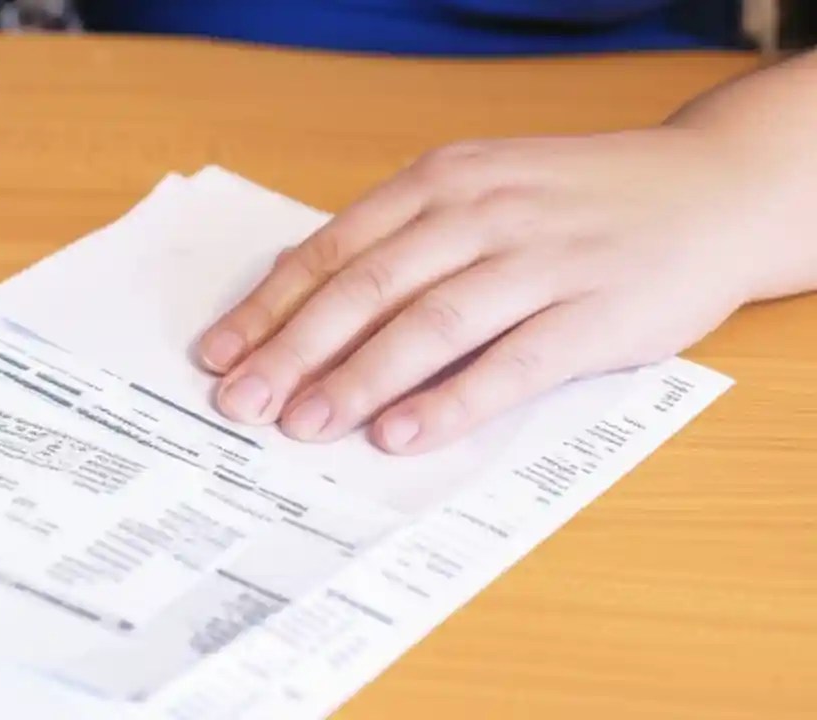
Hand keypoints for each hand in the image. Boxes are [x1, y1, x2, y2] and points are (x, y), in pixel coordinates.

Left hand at [195, 124, 807, 453]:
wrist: (709, 189)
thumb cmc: (573, 201)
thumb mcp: (481, 190)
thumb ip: (405, 240)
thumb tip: (307, 303)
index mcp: (442, 182)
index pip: (333, 250)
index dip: (269, 306)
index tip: (218, 353)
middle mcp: (481, 214)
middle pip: (366, 289)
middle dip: (292, 350)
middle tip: (241, 402)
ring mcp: (540, 261)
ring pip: (429, 324)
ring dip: (356, 379)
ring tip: (303, 425)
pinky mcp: (595, 311)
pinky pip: (511, 362)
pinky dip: (451, 401)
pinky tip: (400, 434)